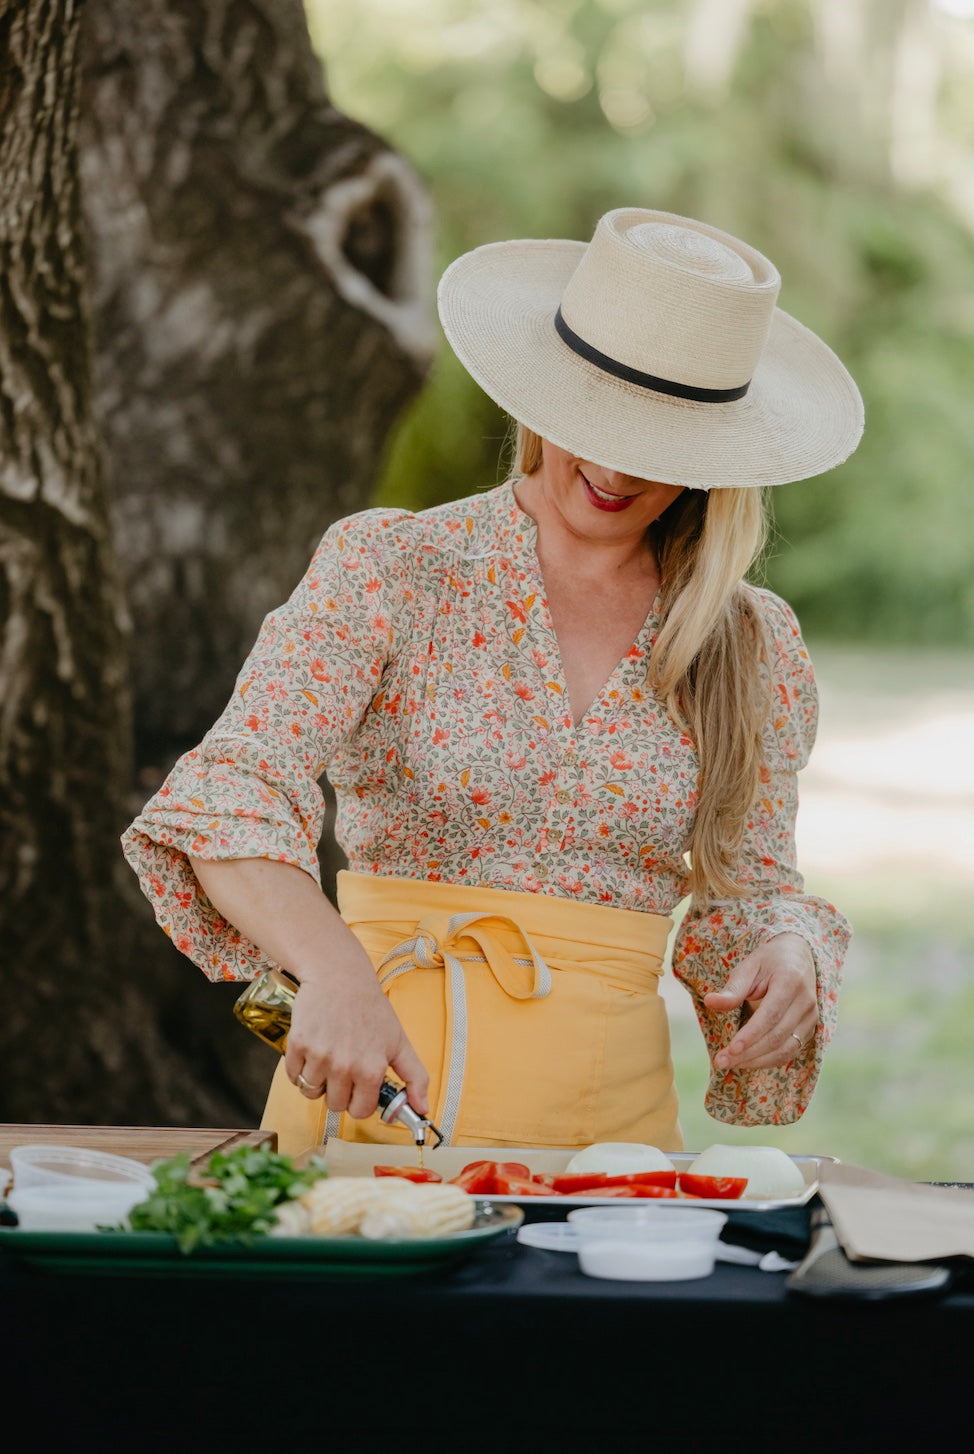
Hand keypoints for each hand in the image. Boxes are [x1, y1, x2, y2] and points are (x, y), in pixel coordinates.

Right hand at [187, 855, 429, 1118]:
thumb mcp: (400, 1042)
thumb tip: (422, 1110)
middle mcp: (344, 1066)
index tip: (360, 1087)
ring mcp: (319, 1056)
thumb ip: (415, 1078)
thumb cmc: (371, 1009)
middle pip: (335, 1106)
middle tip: (345, 1067)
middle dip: (339, 1092)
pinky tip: (313, 1048)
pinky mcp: (297, 1045)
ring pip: (311, 1092)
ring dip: (319, 1080)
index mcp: (371, 1069)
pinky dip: (300, 1068)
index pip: (360, 1112)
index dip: (360, 1102)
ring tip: (329, 1055)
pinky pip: (293, 1076)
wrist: (340, 976)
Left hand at [703, 933, 817, 1071]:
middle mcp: (806, 1001)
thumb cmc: (768, 962)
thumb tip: (710, 1002)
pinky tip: (748, 1061)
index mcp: (790, 981)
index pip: (770, 1015)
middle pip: (777, 1036)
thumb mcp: (748, 967)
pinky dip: (769, 1060)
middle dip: (748, 1053)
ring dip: (757, 1061)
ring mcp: (811, 1017)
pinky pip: (791, 1051)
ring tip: (731, 1064)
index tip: (730, 1050)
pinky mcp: (810, 1028)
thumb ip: (733, 989)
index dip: (751, 1035)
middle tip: (721, 1061)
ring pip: (786, 1049)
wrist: (798, 956)